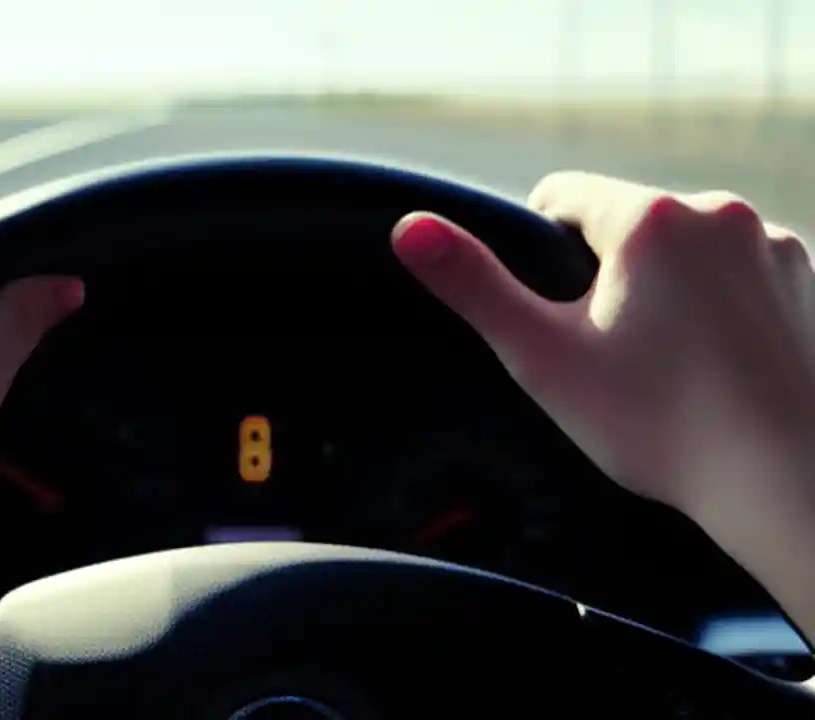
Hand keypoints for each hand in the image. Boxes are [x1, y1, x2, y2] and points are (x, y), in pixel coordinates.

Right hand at [390, 171, 814, 637]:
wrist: (789, 482)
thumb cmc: (662, 426)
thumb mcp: (542, 357)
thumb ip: (473, 286)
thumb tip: (407, 226)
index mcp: (650, 218)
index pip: (561, 196)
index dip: (538, 251)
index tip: (554, 314)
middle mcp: (720, 213)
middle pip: (625, 225)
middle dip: (605, 278)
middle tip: (608, 356)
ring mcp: (775, 245)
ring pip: (682, 251)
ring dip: (663, 290)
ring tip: (665, 369)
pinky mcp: (808, 281)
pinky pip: (735, 274)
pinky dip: (717, 308)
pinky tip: (714, 368)